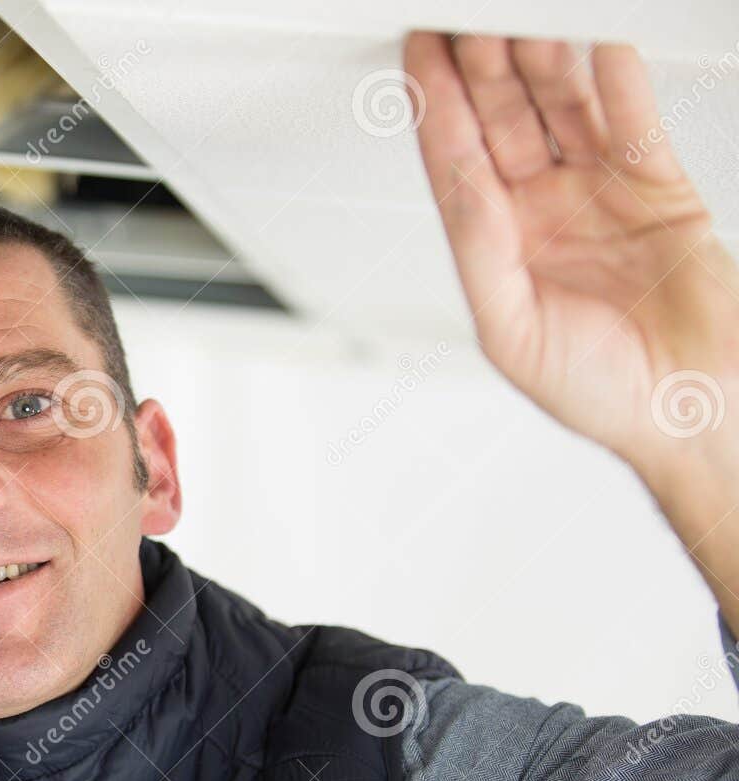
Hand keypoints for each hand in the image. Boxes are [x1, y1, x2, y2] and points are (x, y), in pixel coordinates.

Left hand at [404, 32, 738, 477]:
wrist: (690, 411)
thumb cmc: (599, 393)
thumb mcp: (511, 333)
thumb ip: (481, 255)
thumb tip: (460, 190)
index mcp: (500, 247)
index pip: (457, 162)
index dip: (437, 107)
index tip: (419, 58)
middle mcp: (545, 214)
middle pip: (502, 122)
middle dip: (481, 68)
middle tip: (463, 21)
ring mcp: (601, 196)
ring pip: (562, 111)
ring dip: (540, 63)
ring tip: (518, 20)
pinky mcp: (661, 189)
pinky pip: (635, 122)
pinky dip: (620, 81)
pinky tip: (600, 44)